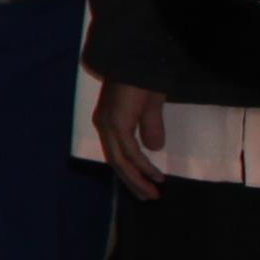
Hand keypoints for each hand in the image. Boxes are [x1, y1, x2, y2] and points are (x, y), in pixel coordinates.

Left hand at [96, 76, 171, 200]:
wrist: (139, 61)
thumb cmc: (144, 79)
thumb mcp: (150, 108)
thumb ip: (150, 127)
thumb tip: (155, 148)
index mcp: (109, 121)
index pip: (117, 153)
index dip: (130, 171)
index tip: (145, 186)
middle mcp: (104, 125)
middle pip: (116, 161)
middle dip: (132, 181)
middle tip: (148, 198)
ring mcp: (108, 125)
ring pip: (120, 161)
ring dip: (137, 179)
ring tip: (152, 194)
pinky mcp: (117, 124)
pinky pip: (130, 152)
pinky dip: (142, 166)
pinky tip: (155, 176)